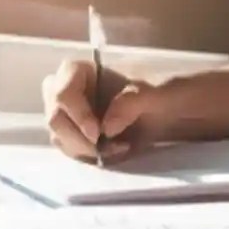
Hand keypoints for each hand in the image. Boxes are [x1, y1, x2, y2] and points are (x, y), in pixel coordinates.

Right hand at [40, 60, 162, 164]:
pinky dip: (87, 156)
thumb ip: (132, 102)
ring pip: (59, 136)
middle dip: (76, 137)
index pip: (63, 91)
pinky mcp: (77, 136)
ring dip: (83, 149)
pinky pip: (69, 149)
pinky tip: (112, 153)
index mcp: (82, 71)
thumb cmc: (163, 91)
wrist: (173, 110)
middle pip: (55, 115)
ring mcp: (71, 115)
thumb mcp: (157, 92)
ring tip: (116, 149)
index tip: (97, 133)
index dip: (76, 113)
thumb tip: (106, 127)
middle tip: (101, 148)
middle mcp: (70, 91)